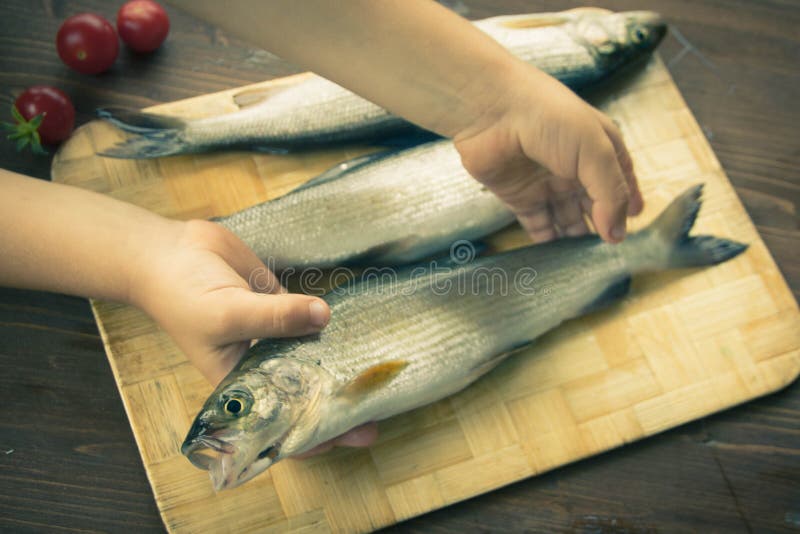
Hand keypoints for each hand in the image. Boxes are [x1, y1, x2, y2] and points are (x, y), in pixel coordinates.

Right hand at [128, 219, 377, 451]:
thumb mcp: (229, 315)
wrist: (171, 254)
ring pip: (316, 356)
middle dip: (341, 404)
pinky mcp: (283, 306)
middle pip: (308, 394)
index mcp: (243, 389)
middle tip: (381, 408)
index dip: (317, 436)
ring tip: (381, 374)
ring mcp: (276, 336)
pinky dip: (334, 325)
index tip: (355, 433)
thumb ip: (278, 317)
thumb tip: (324, 316)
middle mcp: (263, 369)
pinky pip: (314, 319)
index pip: (283, 424)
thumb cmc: (184, 297)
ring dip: (342, 364)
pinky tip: (362, 329)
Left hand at [454, 67, 643, 243]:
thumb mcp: (594, 150)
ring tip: (584, 265)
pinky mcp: (520, 197)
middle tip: (608, 257)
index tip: (632, 231)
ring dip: (575, 240)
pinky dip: (548, 242)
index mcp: (599, 149)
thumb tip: (617, 235)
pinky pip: (538, 225)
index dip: (628, 206)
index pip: (621, 183)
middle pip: (594, 206)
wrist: (492, 111)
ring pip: (567, 220)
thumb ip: (610, 193)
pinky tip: (557, 260)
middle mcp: (574, 168)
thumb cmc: (549, 118)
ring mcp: (547, 184)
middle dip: (602, 229)